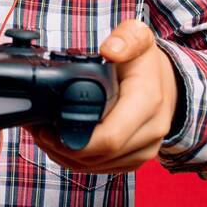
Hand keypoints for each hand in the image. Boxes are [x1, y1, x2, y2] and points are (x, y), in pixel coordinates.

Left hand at [28, 19, 179, 174]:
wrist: (169, 82)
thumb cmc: (146, 61)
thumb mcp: (139, 37)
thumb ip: (125, 38)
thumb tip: (109, 51)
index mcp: (148, 101)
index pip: (108, 137)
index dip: (72, 139)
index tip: (47, 126)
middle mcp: (151, 130)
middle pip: (98, 156)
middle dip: (61, 147)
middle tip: (38, 130)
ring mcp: (146, 149)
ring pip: (96, 167)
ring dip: (65, 156)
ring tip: (44, 134)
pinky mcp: (136, 159)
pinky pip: (102, 169)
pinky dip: (77, 160)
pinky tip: (61, 143)